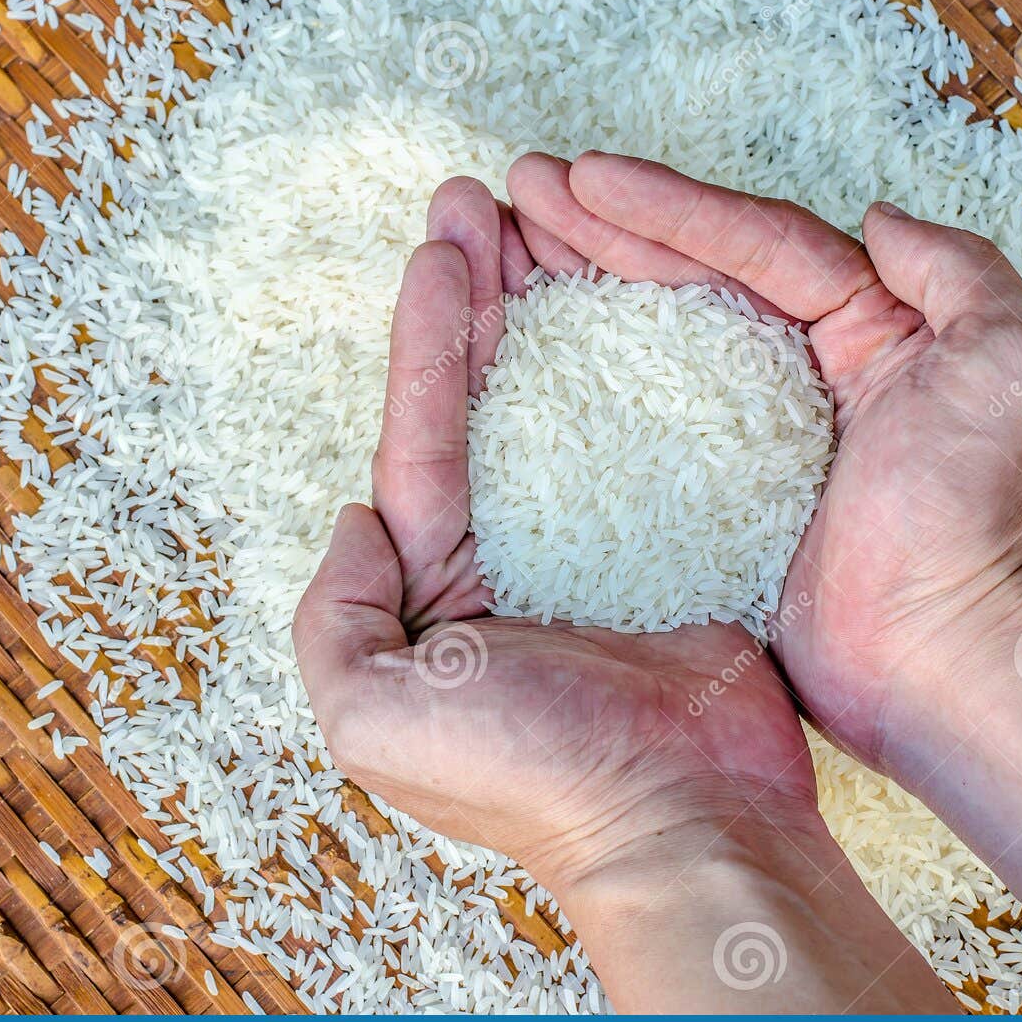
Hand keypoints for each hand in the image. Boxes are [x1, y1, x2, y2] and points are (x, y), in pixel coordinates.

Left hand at [292, 177, 948, 1011]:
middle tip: (484, 198)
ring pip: (567, 406)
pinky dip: (642, 368)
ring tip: (549, 216)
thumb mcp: (371, 716)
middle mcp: (509, 561)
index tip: (441, 246)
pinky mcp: (675, 546)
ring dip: (554, 313)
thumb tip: (360, 519)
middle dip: (481, 299)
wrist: (685, 822)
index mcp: (437, 590)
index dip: (428, 338)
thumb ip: (337, 616)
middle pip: (489, 402)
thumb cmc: (530, 777)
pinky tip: (641, 300)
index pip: (422, 438)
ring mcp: (597, 550)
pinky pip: (654, 438)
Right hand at [507, 152, 1021, 773]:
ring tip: (504, 244)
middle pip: (692, 277)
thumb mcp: (1005, 364)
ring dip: (584, 284)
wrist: (941, 660)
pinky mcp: (714, 503)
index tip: (583, 176)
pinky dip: (588, 383)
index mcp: (868, 328)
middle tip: (521, 190)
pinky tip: (530, 351)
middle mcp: (806, 371)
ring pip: (657, 338)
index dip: (668, 204)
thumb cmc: (973, 518)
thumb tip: (877, 217)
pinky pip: (642, 427)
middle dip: (604, 227)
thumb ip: (958, 271)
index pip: (755, 245)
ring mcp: (753, 439)